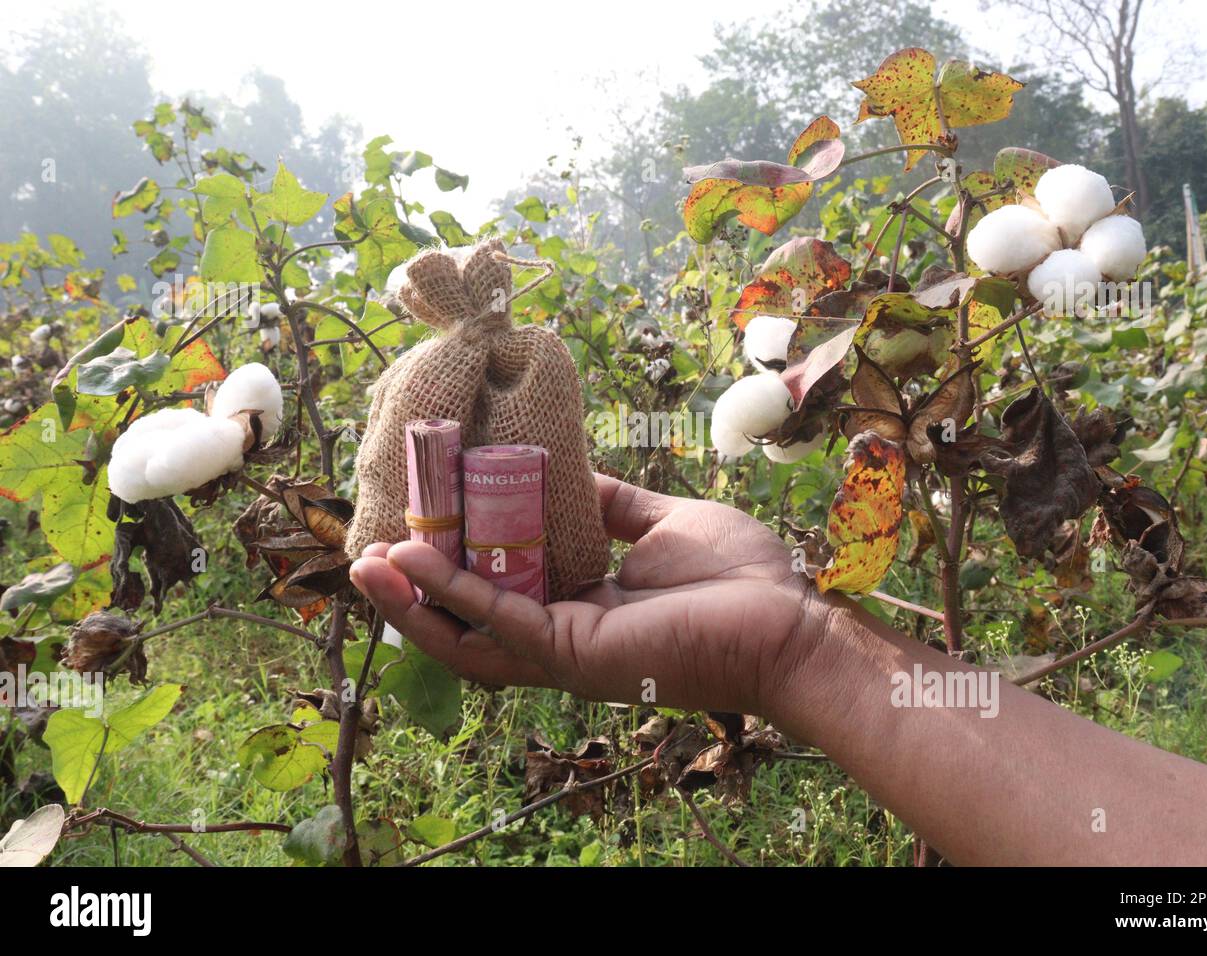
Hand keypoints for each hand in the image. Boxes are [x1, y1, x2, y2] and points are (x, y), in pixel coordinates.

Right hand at [348, 474, 836, 719]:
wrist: (789, 618)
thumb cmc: (738, 576)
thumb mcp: (660, 522)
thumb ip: (611, 505)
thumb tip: (569, 473)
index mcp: (583, 606)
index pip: (503, 590)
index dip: (457, 563)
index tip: (420, 522)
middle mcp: (564, 634)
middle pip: (470, 620)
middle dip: (417, 591)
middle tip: (369, 552)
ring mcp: (565, 651)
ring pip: (468, 634)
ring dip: (413, 602)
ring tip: (363, 565)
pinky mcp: (574, 652)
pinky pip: (498, 619)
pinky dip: (451, 592)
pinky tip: (412, 562)